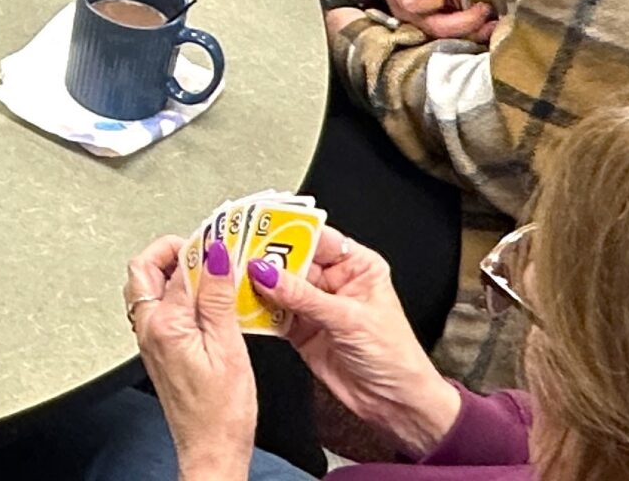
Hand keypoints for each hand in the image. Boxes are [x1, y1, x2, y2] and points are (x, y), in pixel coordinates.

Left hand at [126, 235, 258, 480]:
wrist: (210, 449)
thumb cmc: (220, 413)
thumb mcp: (228, 348)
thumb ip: (218, 298)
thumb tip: (215, 256)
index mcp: (164, 325)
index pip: (177, 266)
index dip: (201, 247)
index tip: (223, 240)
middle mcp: (149, 330)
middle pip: (144, 269)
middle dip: (173, 250)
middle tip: (206, 249)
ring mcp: (151, 340)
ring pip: (149, 287)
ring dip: (175, 271)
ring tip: (210, 271)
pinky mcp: (160, 349)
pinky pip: (161, 307)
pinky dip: (180, 294)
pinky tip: (207, 301)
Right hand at [244, 228, 461, 456]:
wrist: (394, 402)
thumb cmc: (394, 357)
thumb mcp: (349, 318)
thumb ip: (303, 295)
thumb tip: (267, 272)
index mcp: (356, 266)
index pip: (317, 238)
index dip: (289, 231)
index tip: (260, 224)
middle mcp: (334, 282)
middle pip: (292, 260)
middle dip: (266, 258)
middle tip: (238, 251)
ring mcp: (315, 306)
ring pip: (278, 286)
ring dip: (257, 284)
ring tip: (233, 276)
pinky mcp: (301, 330)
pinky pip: (273, 314)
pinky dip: (257, 310)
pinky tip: (242, 304)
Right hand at [362, 0, 494, 41]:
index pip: (413, 2)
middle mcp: (407, 13)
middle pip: (436, 27)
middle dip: (465, 23)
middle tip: (485, 9)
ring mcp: (418, 24)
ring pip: (446, 37)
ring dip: (473, 32)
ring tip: (494, 23)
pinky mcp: (430, 27)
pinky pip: (451, 36)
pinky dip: (472, 32)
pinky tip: (489, 26)